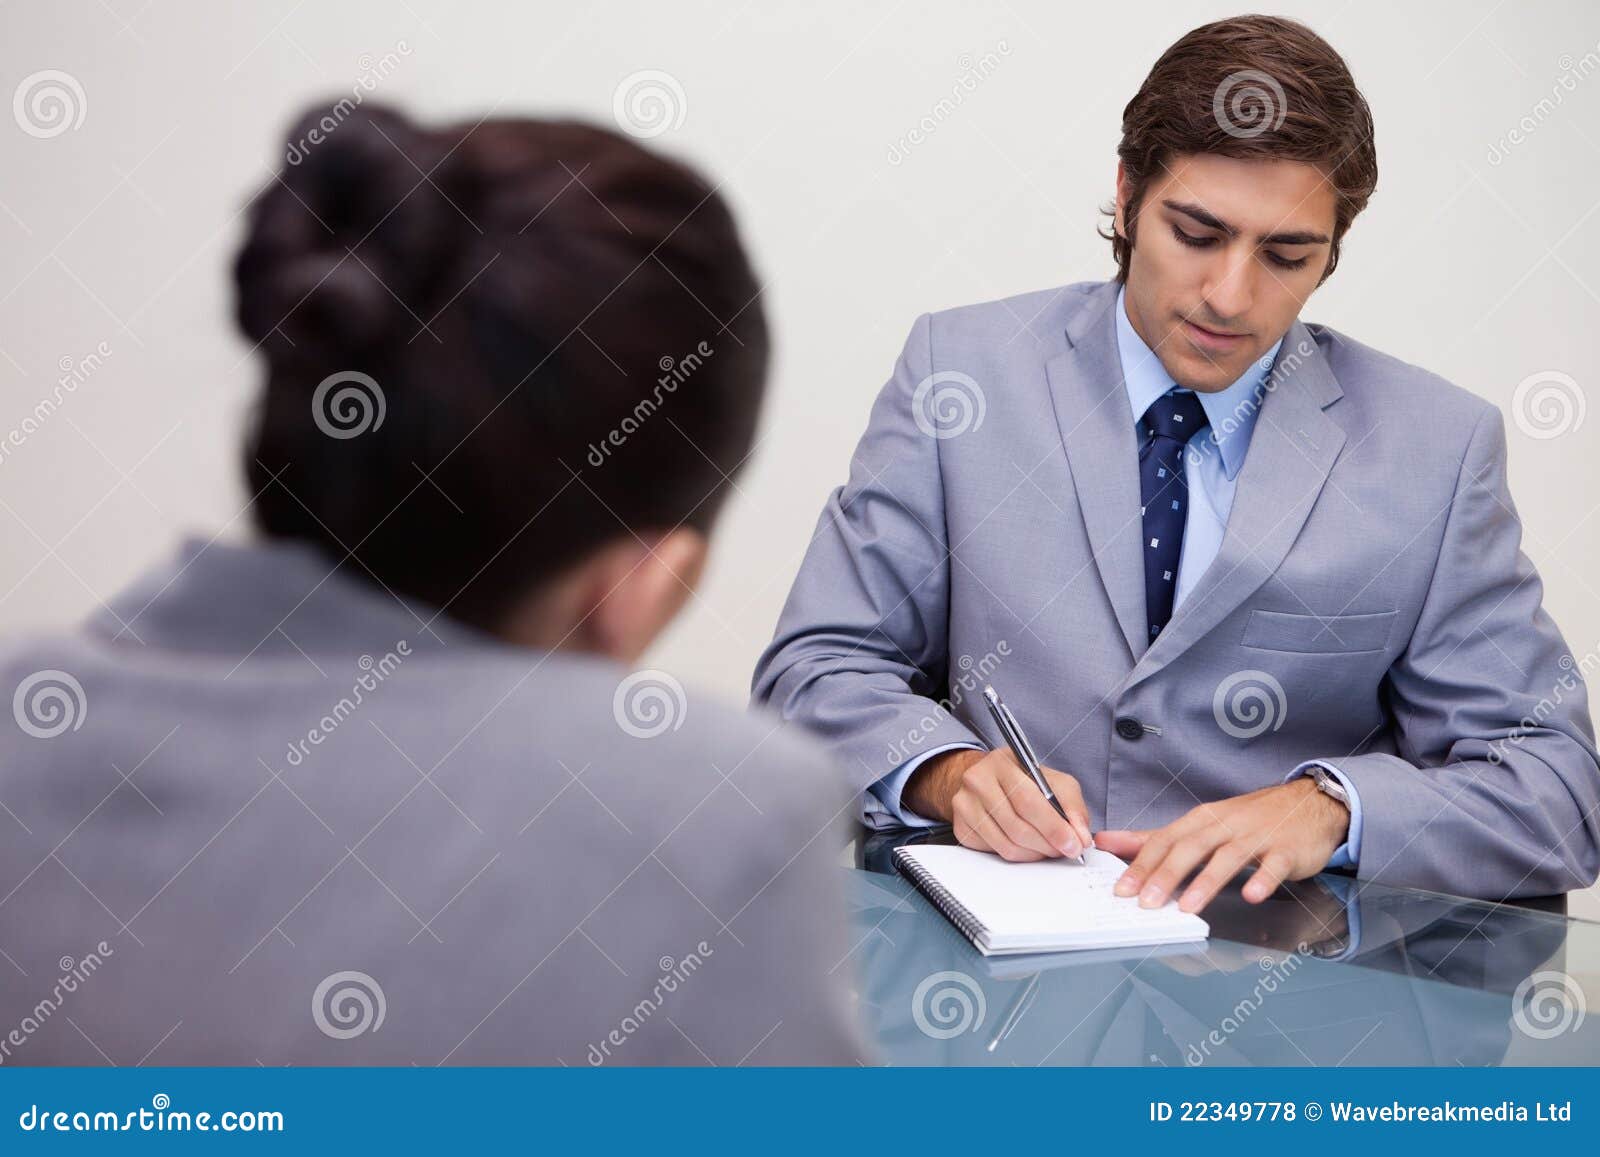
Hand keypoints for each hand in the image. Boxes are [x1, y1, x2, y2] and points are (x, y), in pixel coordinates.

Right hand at [904, 748, 1092, 860]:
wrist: (986, 781)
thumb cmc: (1023, 781)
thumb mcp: (1053, 781)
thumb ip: (1072, 806)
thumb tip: (1081, 836)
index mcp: (1001, 762)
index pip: (1028, 800)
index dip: (1053, 827)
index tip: (1074, 844)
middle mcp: (977, 781)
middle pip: (1017, 826)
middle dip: (1048, 844)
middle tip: (1065, 850)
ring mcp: (964, 805)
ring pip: (1006, 845)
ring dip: (1035, 853)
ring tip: (1048, 848)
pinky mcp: (961, 828)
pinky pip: (995, 852)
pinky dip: (1018, 855)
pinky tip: (1028, 846)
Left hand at [1094, 778, 1348, 913]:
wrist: (1307, 804)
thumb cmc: (1247, 819)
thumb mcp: (1198, 823)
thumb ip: (1154, 837)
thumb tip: (1107, 841)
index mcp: (1200, 821)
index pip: (1164, 841)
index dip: (1141, 865)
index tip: (1121, 889)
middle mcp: (1224, 826)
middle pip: (1190, 848)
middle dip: (1166, 875)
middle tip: (1146, 902)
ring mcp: (1256, 837)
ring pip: (1228, 858)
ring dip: (1207, 882)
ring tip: (1188, 907)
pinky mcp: (1286, 850)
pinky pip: (1273, 866)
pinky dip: (1262, 879)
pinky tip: (1252, 895)